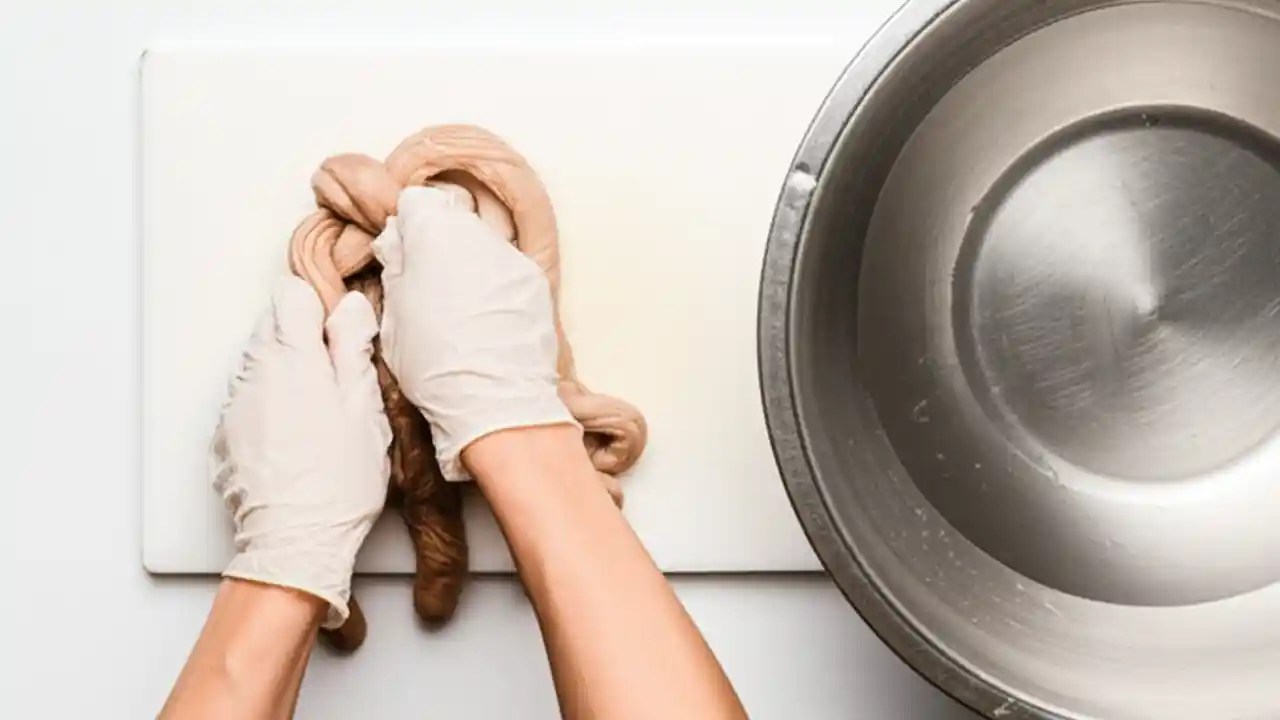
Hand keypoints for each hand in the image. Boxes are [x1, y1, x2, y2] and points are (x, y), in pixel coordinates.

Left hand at [209, 276, 391, 627]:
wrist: (294, 541)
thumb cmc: (338, 481)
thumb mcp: (365, 408)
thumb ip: (353, 348)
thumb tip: (349, 306)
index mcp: (292, 356)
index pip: (291, 295)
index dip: (319, 307)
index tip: (339, 331)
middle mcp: (253, 372)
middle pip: (271, 327)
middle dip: (302, 339)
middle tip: (337, 377)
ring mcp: (234, 405)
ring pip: (258, 364)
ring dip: (285, 373)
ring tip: (318, 413)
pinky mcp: (225, 435)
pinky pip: (248, 400)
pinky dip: (269, 406)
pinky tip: (295, 439)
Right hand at [373, 186, 575, 480]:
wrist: (496, 402)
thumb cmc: (433, 365)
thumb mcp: (393, 318)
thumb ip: (397, 269)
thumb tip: (399, 244)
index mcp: (435, 235)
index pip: (417, 203)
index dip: (408, 227)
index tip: (404, 254)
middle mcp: (478, 235)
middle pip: (454, 220)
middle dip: (440, 243)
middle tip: (430, 283)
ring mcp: (513, 258)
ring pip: (484, 244)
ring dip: (471, 262)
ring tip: (461, 307)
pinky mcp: (537, 281)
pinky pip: (508, 269)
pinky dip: (496, 283)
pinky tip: (488, 317)